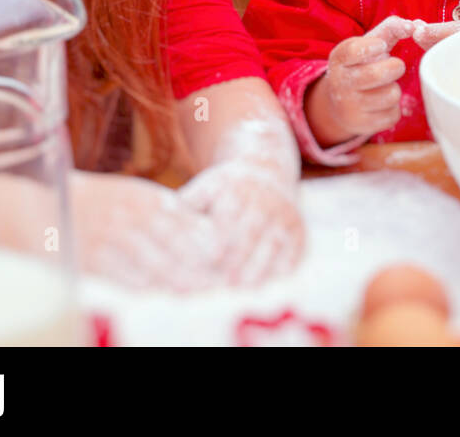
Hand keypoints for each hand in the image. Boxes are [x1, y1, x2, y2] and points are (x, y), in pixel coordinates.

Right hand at [70, 171, 226, 291]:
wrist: (46, 203)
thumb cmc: (103, 203)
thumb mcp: (137, 197)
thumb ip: (170, 214)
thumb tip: (210, 236)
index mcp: (144, 199)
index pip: (182, 221)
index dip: (204, 242)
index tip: (225, 257)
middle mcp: (128, 216)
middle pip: (169, 245)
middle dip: (194, 267)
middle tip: (217, 285)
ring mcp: (107, 238)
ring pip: (146, 264)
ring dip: (172, 281)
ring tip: (194, 295)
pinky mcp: (88, 260)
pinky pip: (118, 277)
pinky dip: (140, 288)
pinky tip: (157, 296)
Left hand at [178, 156, 304, 286]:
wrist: (266, 168)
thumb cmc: (224, 187)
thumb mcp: (204, 188)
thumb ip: (184, 209)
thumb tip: (161, 230)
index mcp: (235, 189)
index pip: (228, 217)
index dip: (221, 239)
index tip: (211, 260)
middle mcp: (263, 199)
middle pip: (251, 232)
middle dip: (240, 259)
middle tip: (227, 285)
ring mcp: (283, 213)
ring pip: (274, 242)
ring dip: (262, 267)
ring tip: (246, 291)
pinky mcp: (298, 228)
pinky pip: (295, 249)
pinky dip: (285, 267)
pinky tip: (271, 284)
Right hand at [307, 15, 414, 144]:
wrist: (339, 103)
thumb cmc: (362, 64)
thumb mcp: (369, 43)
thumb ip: (392, 28)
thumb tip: (415, 26)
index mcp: (340, 58)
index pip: (352, 51)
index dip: (371, 47)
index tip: (382, 46)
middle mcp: (340, 83)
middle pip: (377, 74)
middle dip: (394, 67)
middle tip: (395, 65)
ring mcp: (349, 107)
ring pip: (391, 95)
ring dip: (395, 89)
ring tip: (385, 86)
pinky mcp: (362, 125)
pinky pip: (392, 115)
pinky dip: (393, 108)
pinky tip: (382, 103)